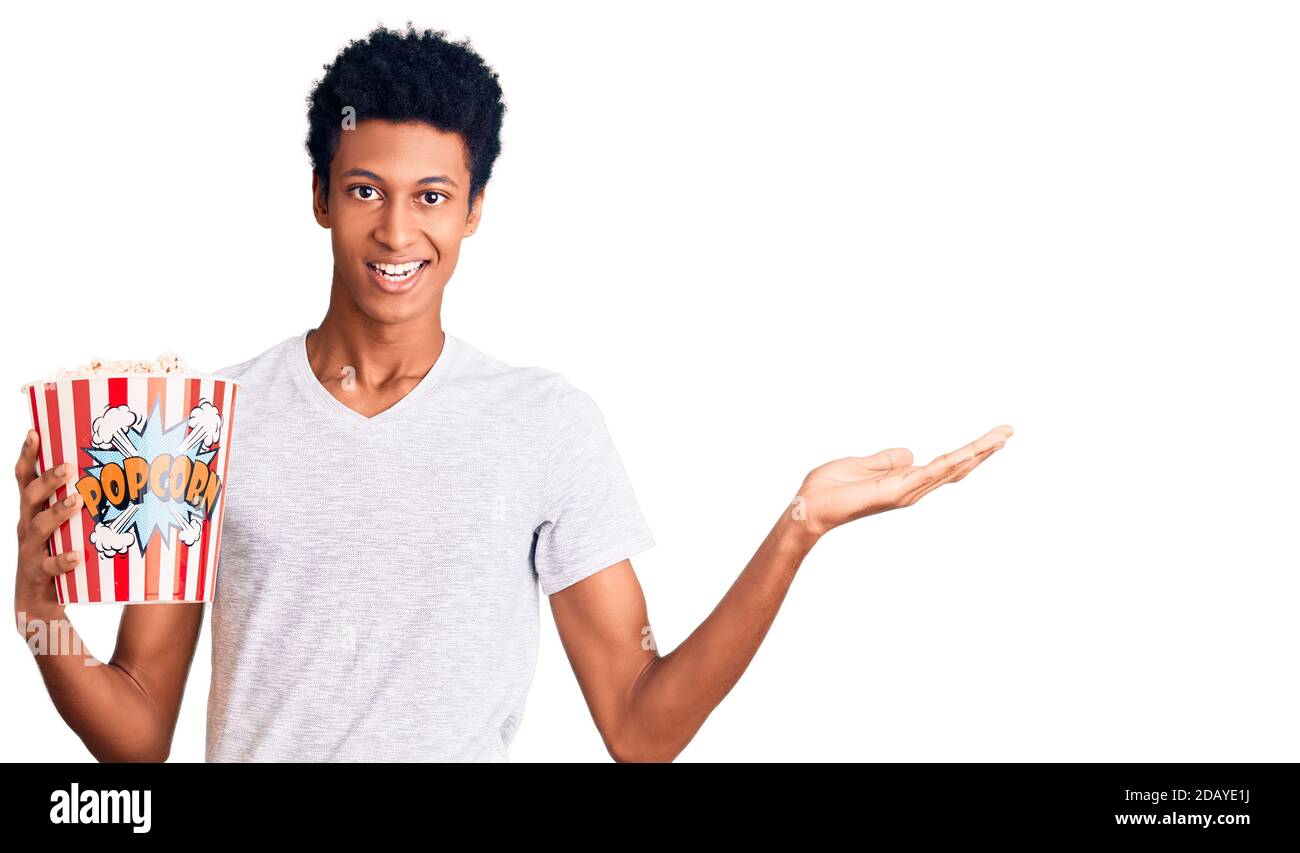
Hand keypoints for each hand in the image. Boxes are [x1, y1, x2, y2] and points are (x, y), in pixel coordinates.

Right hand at [14, 430, 82, 633]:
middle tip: (68, 467)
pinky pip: (48, 568)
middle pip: (30, 498)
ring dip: (57, 513)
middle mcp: (27, 529)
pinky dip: (62, 560)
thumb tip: (125, 476)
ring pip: (37, 529)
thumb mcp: (69, 528)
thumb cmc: (60, 558)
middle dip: (47, 480)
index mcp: (33, 513)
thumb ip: (84, 506)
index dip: (27, 456)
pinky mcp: (38, 578)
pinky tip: (76, 556)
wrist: (40, 609)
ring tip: (78, 502)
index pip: (25, 479)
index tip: (34, 431)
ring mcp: (30, 553)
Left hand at [792, 424, 1013, 536]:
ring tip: (1000, 437)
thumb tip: (910, 453)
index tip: (991, 438)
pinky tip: (971, 451)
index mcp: (905, 481)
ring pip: (950, 468)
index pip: (945, 466)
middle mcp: (912, 489)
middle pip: (956, 468)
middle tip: (1008, 433)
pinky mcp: (897, 491)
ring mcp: (907, 492)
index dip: (969, 453)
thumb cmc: (829, 489)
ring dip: (977, 452)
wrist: (809, 507)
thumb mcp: (862, 464)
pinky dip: (952, 461)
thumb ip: (887, 459)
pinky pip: (930, 472)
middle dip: (983, 450)